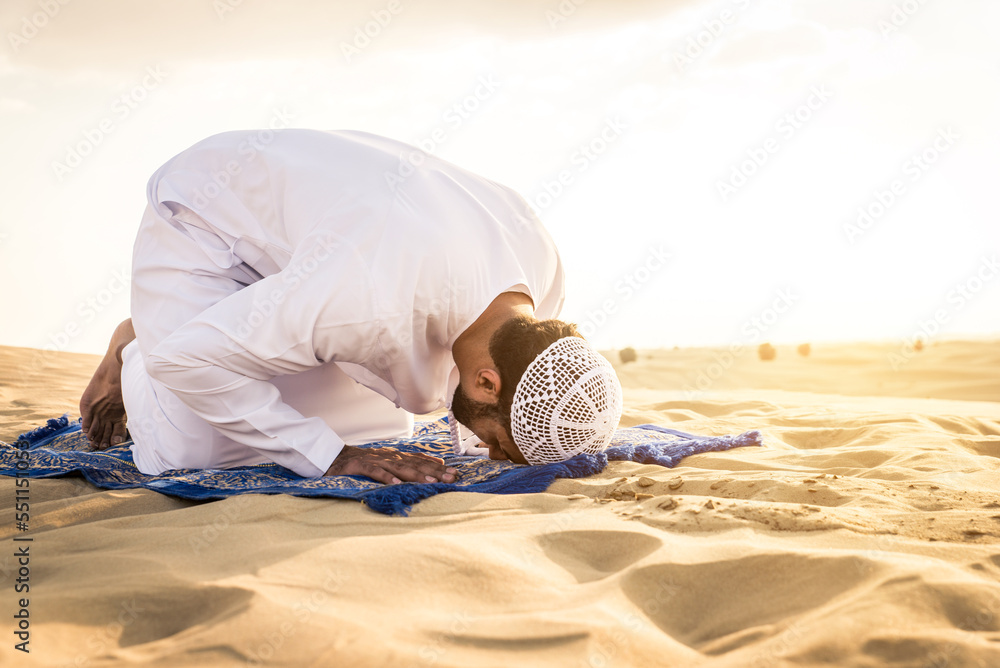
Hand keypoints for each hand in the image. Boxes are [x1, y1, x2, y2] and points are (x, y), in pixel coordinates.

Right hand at [325, 445, 458, 484]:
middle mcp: (387, 456)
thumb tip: (435, 466)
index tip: (454, 474)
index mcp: (394, 456)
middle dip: (434, 471)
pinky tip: (396, 484)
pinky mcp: (358, 466)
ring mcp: (373, 460)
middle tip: (451, 478)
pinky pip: (373, 471)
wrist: (331, 457)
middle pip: (414, 463)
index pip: (419, 461)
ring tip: (431, 481)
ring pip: (398, 467)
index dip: (437, 467)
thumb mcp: (386, 463)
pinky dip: (385, 477)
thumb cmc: (360, 462)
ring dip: (416, 474)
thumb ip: (408, 464)